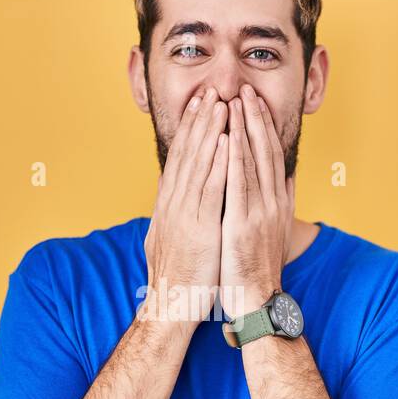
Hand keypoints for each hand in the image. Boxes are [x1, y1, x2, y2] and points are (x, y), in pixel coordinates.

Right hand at [142, 87, 228, 331]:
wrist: (171, 306)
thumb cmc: (179, 278)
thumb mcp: (171, 239)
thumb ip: (175, 214)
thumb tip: (174, 194)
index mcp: (169, 206)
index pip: (179, 159)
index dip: (189, 130)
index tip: (198, 106)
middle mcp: (173, 204)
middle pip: (187, 154)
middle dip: (198, 121)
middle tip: (209, 91)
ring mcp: (184, 214)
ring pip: (198, 164)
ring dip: (210, 131)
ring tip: (220, 104)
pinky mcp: (199, 227)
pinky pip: (211, 188)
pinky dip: (219, 162)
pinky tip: (228, 141)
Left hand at [220, 83, 293, 319]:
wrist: (256, 302)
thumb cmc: (258, 269)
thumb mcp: (274, 231)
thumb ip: (280, 202)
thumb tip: (286, 177)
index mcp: (277, 203)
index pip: (271, 156)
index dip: (263, 127)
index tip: (254, 102)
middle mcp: (272, 203)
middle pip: (265, 152)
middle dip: (255, 118)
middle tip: (246, 89)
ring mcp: (259, 213)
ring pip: (253, 162)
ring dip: (244, 130)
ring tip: (236, 101)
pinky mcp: (243, 225)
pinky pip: (238, 186)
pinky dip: (234, 159)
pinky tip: (229, 138)